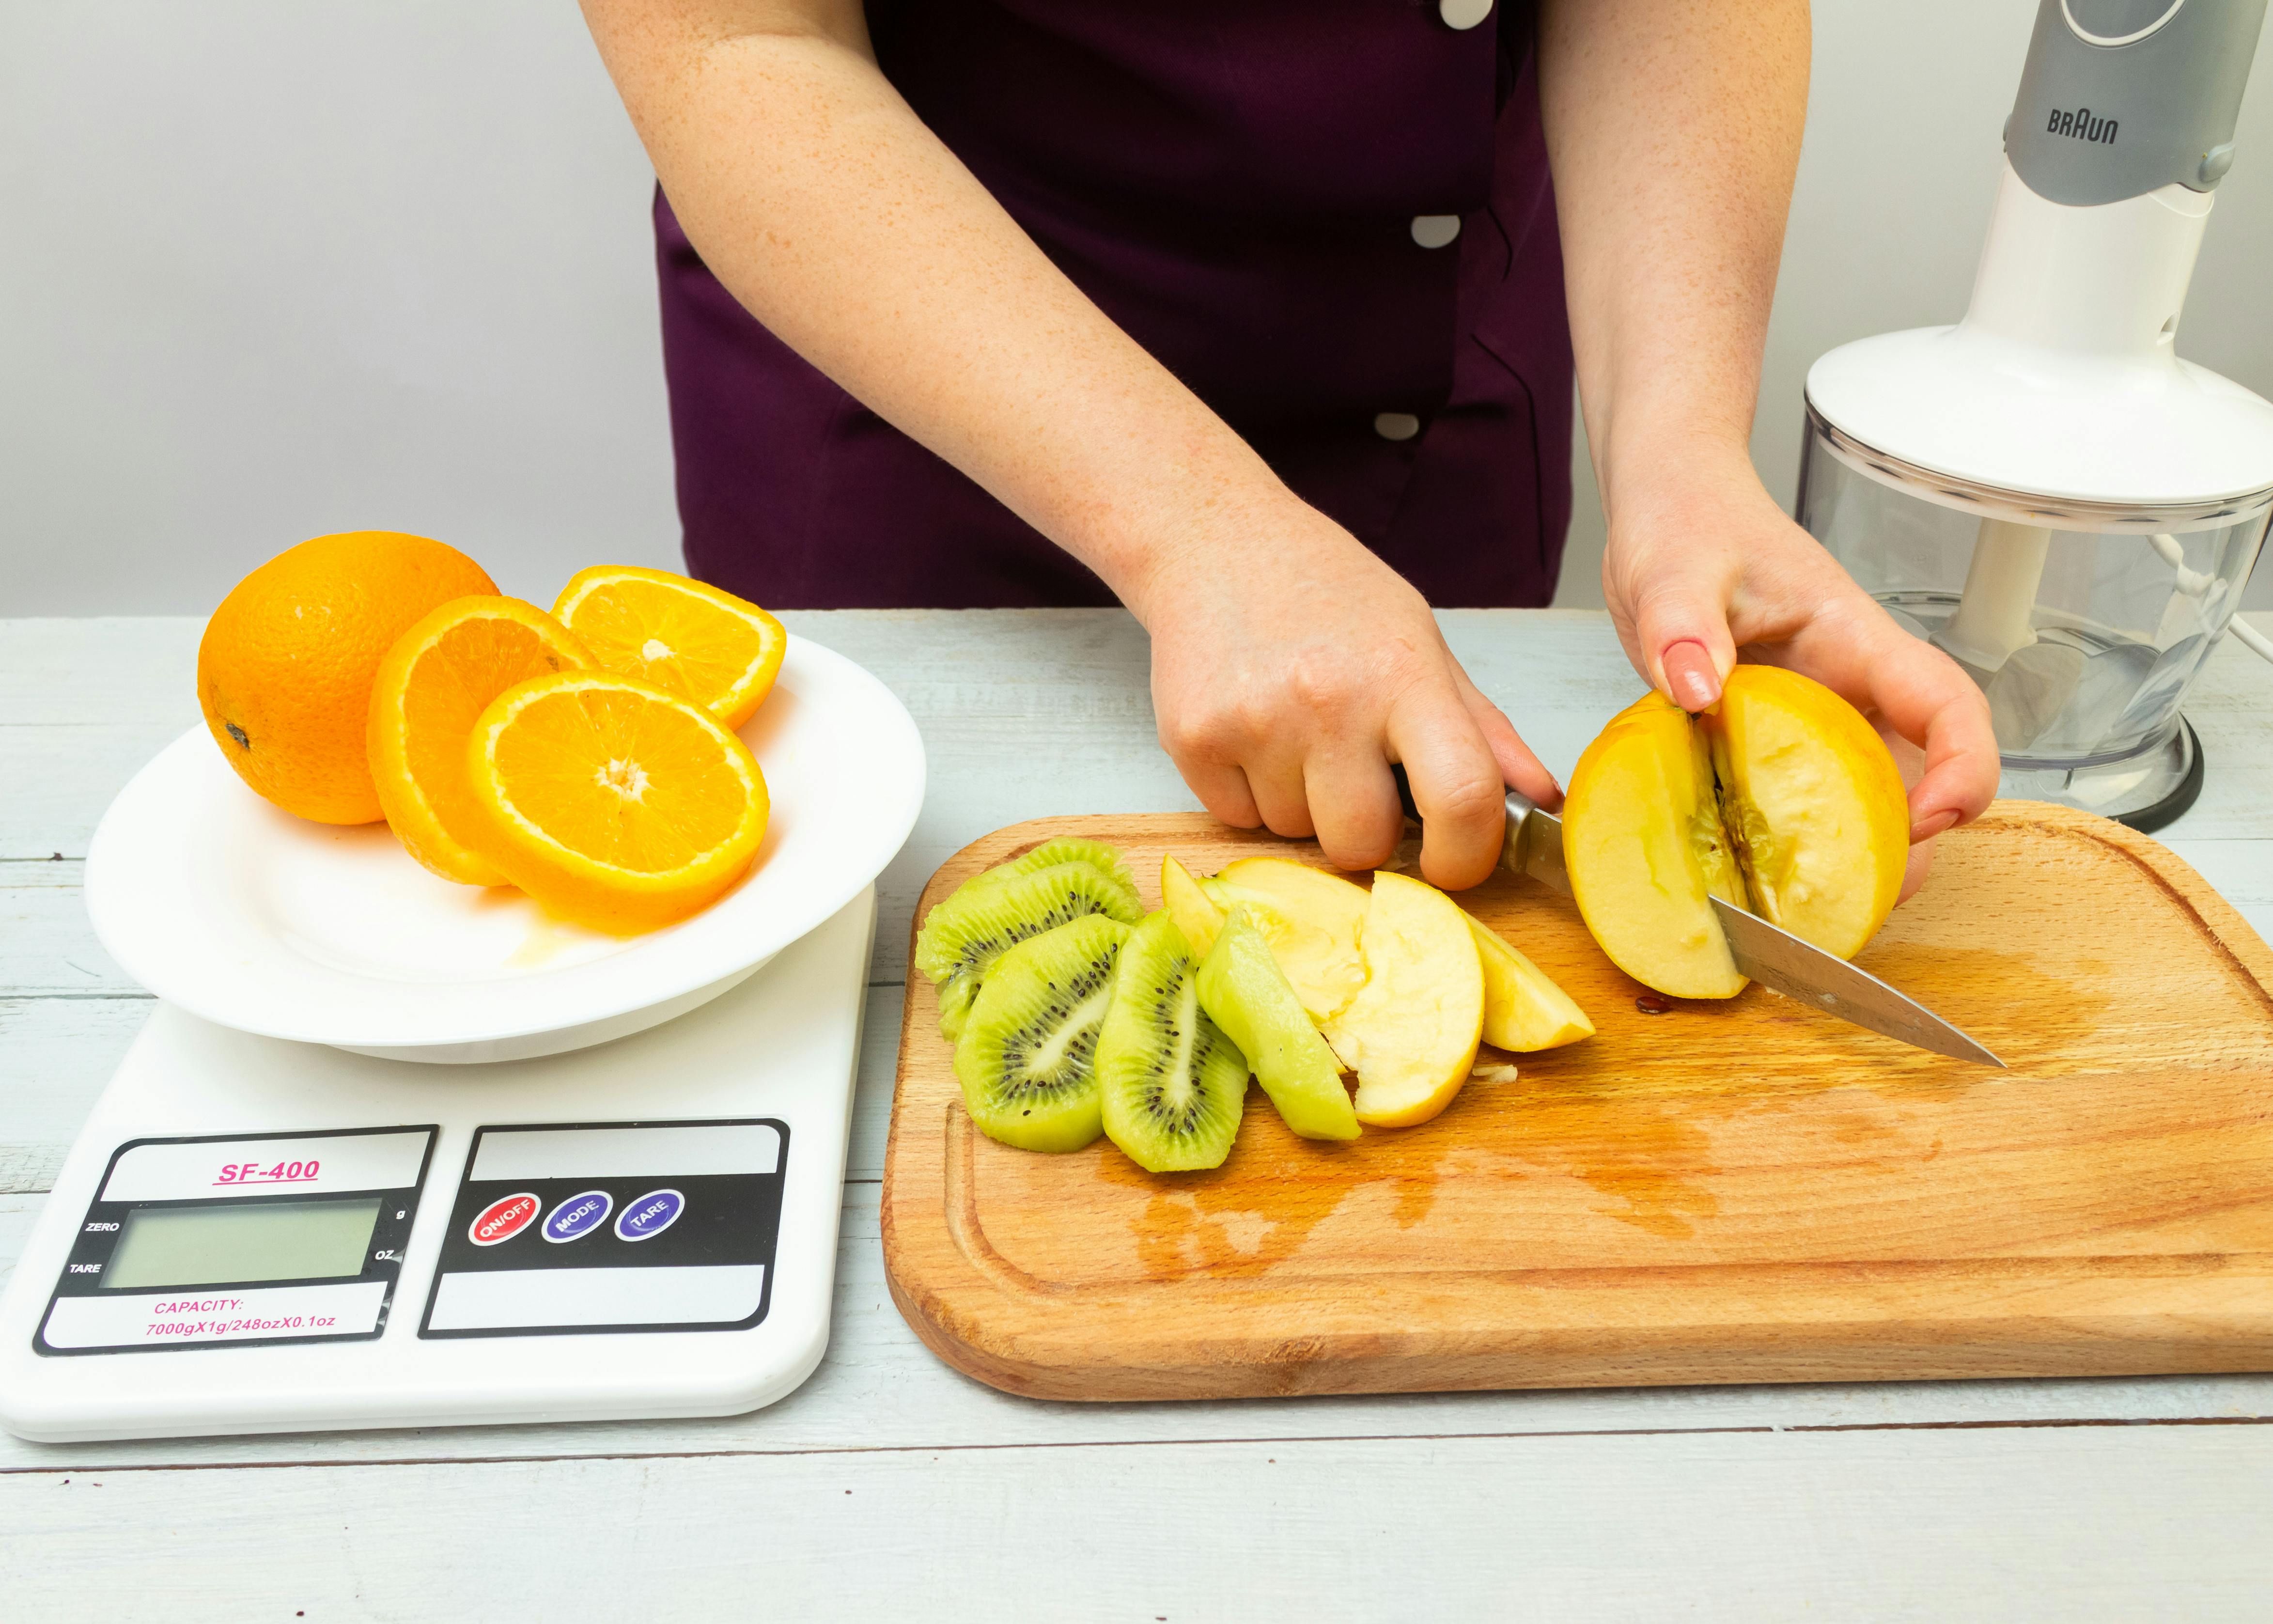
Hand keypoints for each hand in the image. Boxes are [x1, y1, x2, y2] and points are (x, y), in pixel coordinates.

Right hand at [1130, 496, 1558, 890]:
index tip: (1455, 861)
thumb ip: (1482, 728)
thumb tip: (1543, 799)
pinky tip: (1252, 731)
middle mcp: (1328, 700)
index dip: (1467, 856)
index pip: (1462, 797)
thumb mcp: (1419, 641)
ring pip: (1295, 835)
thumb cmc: (1326, 591)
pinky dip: (1249, 793)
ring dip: (1302, 804)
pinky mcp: (1192, 740)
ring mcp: (1253, 723)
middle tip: (1353, 770)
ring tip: (1294, 731)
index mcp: (1403, 675)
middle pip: (1363, 843)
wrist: (1215, 541)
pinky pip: (1238, 819)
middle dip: (1365, 829)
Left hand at [1600, 456, 1999, 901]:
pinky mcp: (1776, 733)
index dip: (1962, 768)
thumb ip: (1682, 622)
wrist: (1666, 502)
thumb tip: (1697, 687)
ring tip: (1815, 908)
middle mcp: (1849, 681)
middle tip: (1857, 901)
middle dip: (1911, 844)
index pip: (1947, 703)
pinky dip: (1801, 836)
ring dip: (1861, 853)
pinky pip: (1810, 793)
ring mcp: (1817, 711)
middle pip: (1922, 772)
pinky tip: (1760, 872)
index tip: (1930, 820)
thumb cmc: (1684, 517)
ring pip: (1872, 794)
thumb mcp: (1672, 567)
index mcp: (1852, 637)